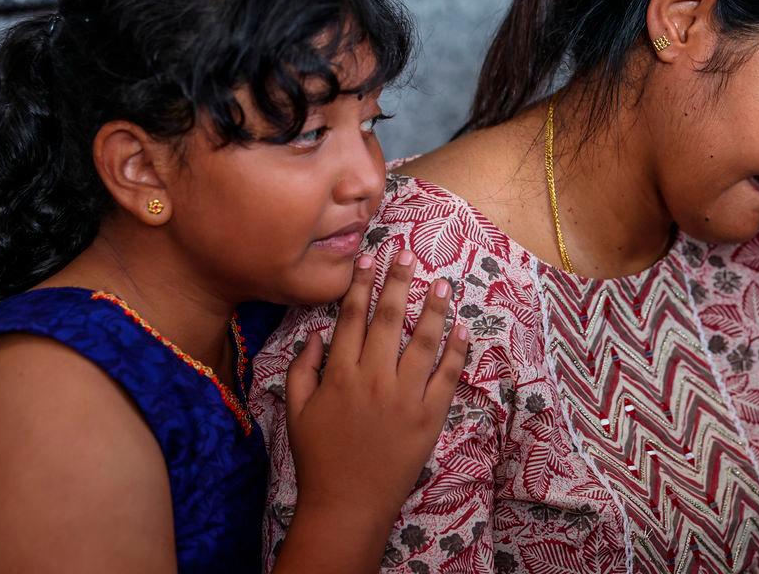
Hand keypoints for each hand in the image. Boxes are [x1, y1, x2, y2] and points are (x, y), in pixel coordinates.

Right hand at [284, 248, 468, 529]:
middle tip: (407, 254)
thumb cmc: (319, 458)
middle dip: (398, 281)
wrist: (348, 504)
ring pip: (423, 341)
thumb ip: (302, 369)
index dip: (361, 284)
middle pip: (389, 319)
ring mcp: (405, 396)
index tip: (369, 258)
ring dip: (434, 308)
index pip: (351, 317)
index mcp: (340, 374)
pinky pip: (447, 376)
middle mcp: (374, 378)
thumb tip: (317, 333)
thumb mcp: (295, 412)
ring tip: (442, 282)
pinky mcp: (429, 416)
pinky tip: (463, 328)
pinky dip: (456, 350)